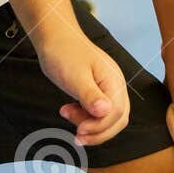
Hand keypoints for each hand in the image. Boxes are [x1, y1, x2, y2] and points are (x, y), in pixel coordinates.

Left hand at [35, 28, 130, 147]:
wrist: (55, 38)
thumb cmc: (64, 53)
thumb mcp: (75, 76)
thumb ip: (90, 95)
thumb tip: (105, 112)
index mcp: (114, 80)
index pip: (117, 113)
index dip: (99, 127)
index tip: (79, 131)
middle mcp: (115, 85)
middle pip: (118, 118)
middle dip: (98, 131)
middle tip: (76, 135)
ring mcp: (107, 88)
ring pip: (108, 117)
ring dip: (90, 124)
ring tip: (67, 114)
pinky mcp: (97, 90)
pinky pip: (98, 111)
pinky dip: (85, 117)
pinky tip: (69, 110)